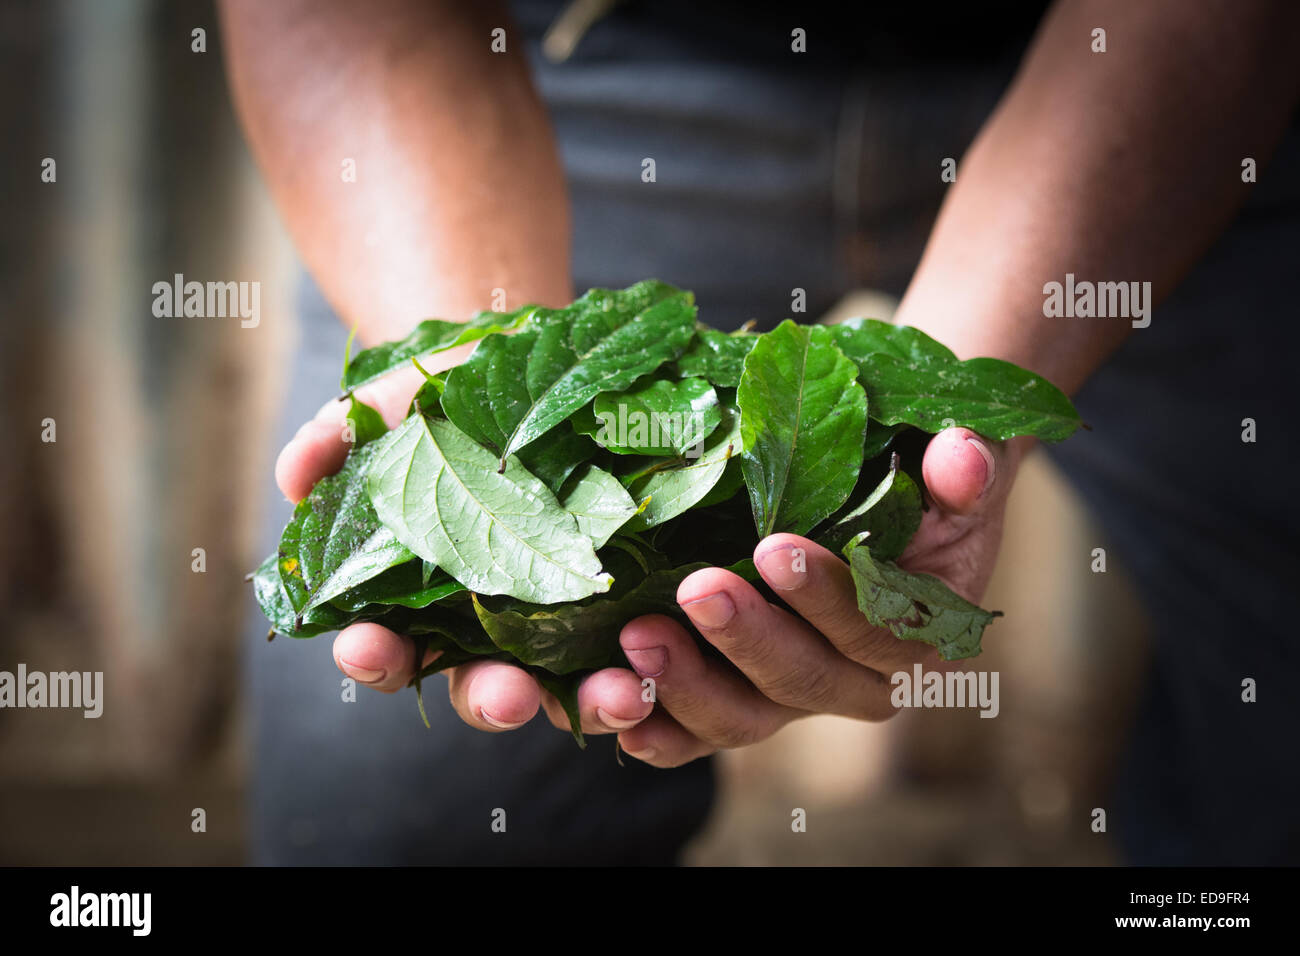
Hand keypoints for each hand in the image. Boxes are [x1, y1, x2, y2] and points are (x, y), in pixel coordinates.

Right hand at [279, 344, 655, 736]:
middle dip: (493, 697)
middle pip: (483, 687)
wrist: (527, 369)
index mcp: (420, 601)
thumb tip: (293, 473)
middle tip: (509, 695)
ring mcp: (557, 623)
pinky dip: (651, 668)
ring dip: (589, 703)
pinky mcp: (619, 603)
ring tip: (619, 692)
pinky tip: (666, 663)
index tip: (365, 646)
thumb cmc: (444, 401)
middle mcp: (488, 628)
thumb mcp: (390, 408)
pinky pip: (635, 651)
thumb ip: (335, 439)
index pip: (388, 650)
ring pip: (568, 687)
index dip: (374, 656)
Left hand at [614, 427, 1024, 766]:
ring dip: (689, 686)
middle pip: (801, 681)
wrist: (872, 507)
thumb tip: (963, 456)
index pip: (874, 629)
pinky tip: (621, 714)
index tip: (775, 547)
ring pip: (743, 719)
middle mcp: (849, 680)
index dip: (828, 597)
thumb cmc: (912, 489)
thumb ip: (961, 473)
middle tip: (698, 588)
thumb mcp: (944, 474)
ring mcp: (784, 696)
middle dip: (748, 638)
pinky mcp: (731, 697)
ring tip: (639, 636)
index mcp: (910, 633)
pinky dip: (660, 731)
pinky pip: (694, 734)